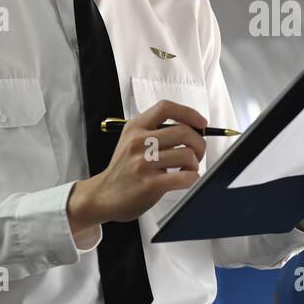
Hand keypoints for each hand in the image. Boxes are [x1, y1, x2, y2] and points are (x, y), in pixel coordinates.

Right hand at [68, 99, 206, 237]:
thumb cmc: (123, 169)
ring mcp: (144, 163)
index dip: (189, 113)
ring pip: (187, 154)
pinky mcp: (150, 184)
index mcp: (135, 127)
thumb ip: (154, 131)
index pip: (166, 108)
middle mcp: (139, 142)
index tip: (201, 123)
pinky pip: (185, 177)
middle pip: (184, 131)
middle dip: (199, 143)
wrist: (102, 195)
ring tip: (188, 168)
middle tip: (197, 152)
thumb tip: (192, 129)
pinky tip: (185, 179)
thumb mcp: (131, 140)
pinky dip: (192, 177)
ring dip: (195, 163)